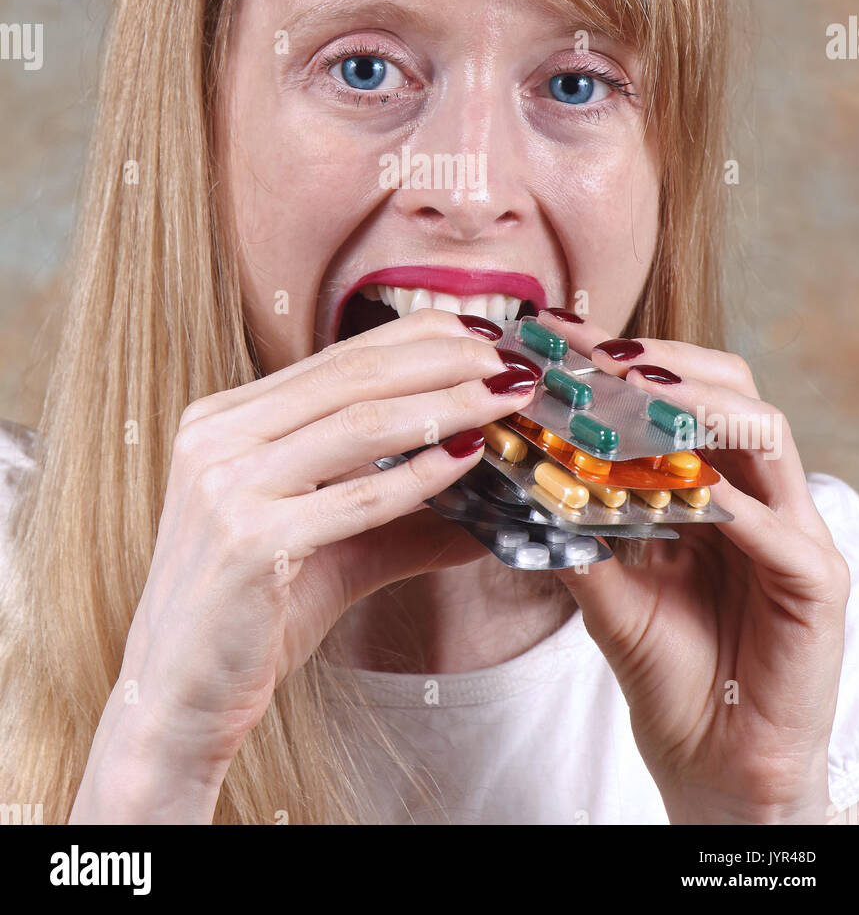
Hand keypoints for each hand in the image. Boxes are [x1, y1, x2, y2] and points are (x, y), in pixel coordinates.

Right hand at [93, 308, 539, 801]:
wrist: (177, 697)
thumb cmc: (250, 615)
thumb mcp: (331, 549)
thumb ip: (403, 521)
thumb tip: (488, 512)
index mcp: (226, 418)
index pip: (339, 356)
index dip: (419, 337)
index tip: (484, 335)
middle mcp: (218, 437)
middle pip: (353, 374)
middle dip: (443, 361)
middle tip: (509, 363)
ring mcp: (226, 485)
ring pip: (357, 423)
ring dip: (443, 404)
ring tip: (501, 399)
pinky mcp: (247, 541)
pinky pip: (354, 498)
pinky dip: (418, 476)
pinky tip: (466, 460)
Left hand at [538, 309, 850, 824]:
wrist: (712, 765)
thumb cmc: (669, 672)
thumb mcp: (608, 590)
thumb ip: (579, 530)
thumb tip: (524, 469)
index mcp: (714, 482)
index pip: (682, 395)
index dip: (629, 360)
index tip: (564, 338)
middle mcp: (758, 494)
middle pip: (733, 391)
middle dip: (668, 363)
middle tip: (603, 355)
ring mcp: (793, 533)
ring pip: (766, 435)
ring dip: (700, 408)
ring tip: (639, 395)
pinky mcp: (815, 583)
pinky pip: (779, 528)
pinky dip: (734, 502)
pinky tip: (689, 492)